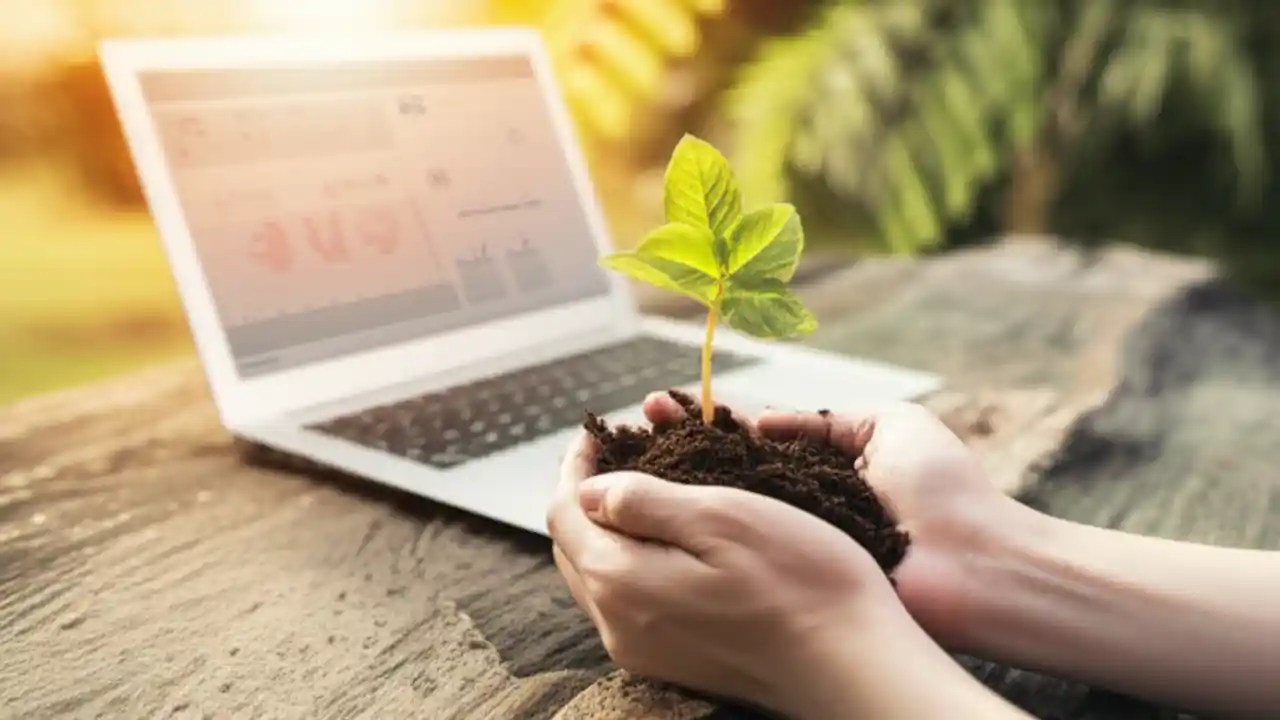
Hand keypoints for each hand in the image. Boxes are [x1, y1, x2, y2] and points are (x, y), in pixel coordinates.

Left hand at [547, 431, 1025, 718]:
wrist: (853, 666)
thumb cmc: (799, 581)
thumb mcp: (721, 515)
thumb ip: (642, 501)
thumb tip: (589, 488)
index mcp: (619, 580)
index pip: (565, 511)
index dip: (575, 464)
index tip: (598, 431)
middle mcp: (618, 624)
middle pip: (574, 546)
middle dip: (587, 494)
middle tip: (619, 452)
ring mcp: (643, 651)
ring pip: (598, 576)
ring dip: (609, 529)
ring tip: (646, 489)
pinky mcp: (673, 663)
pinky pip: (628, 603)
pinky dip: (633, 562)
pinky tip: (670, 542)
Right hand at [641, 393, 1031, 649]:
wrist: (979, 563)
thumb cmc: (945, 491)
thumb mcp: (892, 426)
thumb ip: (826, 419)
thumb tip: (760, 420)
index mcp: (818, 469)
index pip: (744, 439)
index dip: (700, 421)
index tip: (656, 404)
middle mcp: (796, 507)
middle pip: (720, 474)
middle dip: (671, 450)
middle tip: (628, 429)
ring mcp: (790, 545)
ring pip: (718, 514)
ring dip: (670, 488)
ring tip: (623, 463)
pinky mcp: (790, 580)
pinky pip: (738, 553)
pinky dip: (697, 533)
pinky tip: (656, 512)